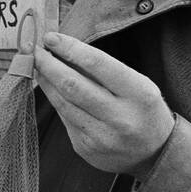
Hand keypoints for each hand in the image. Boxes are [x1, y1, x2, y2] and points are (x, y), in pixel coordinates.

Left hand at [34, 31, 174, 176]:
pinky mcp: (85, 148)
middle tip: (35, 49)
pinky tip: (51, 88)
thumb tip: (62, 48)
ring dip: (45, 81)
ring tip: (37, 65)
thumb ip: (103, 69)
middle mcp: (120, 117)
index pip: (97, 64)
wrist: (156, 154)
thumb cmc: (143, 110)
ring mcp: (101, 136)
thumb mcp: (137, 84)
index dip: (69, 48)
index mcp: (139, 94)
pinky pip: (63, 118)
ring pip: (62, 102)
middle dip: (48, 64)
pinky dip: (55, 100)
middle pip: (72, 85)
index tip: (50, 37)